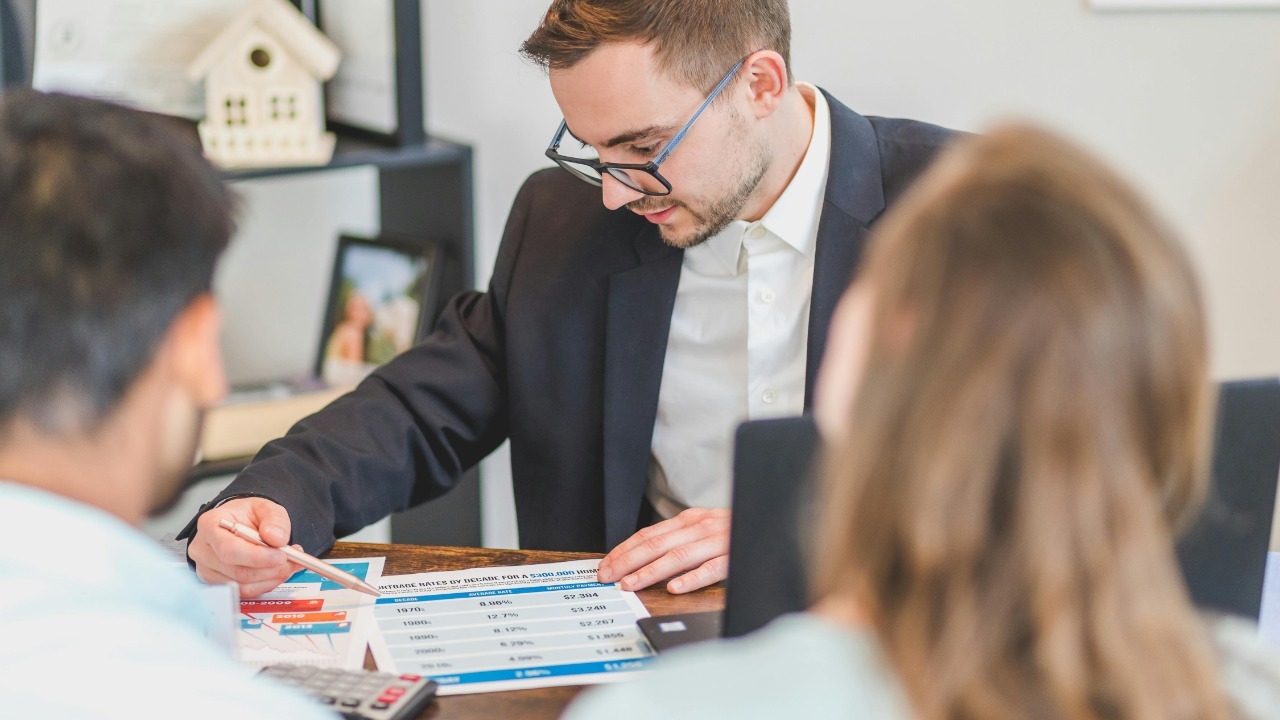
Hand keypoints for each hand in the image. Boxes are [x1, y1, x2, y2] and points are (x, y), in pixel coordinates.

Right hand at [189, 497, 302, 597]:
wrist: (238, 523)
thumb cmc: (246, 515)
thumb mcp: (265, 507)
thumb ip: (274, 519)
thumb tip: (276, 538)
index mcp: (209, 525)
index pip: (229, 549)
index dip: (257, 557)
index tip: (281, 556)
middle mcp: (203, 549)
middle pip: (236, 570)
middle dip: (269, 569)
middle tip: (292, 561)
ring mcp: (207, 569)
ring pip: (242, 585)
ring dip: (271, 578)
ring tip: (288, 564)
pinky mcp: (217, 583)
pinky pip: (244, 591)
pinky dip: (265, 584)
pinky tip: (276, 572)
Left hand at [596, 508, 729, 593]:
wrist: (773, 518)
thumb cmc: (734, 529)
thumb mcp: (703, 528)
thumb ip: (678, 538)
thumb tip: (642, 557)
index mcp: (689, 520)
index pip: (648, 534)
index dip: (624, 550)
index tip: (605, 566)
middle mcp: (700, 527)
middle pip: (656, 544)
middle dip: (628, 561)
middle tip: (608, 577)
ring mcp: (718, 541)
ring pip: (679, 556)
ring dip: (652, 571)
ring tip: (631, 584)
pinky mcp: (735, 556)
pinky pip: (712, 568)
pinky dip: (693, 578)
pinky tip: (676, 587)